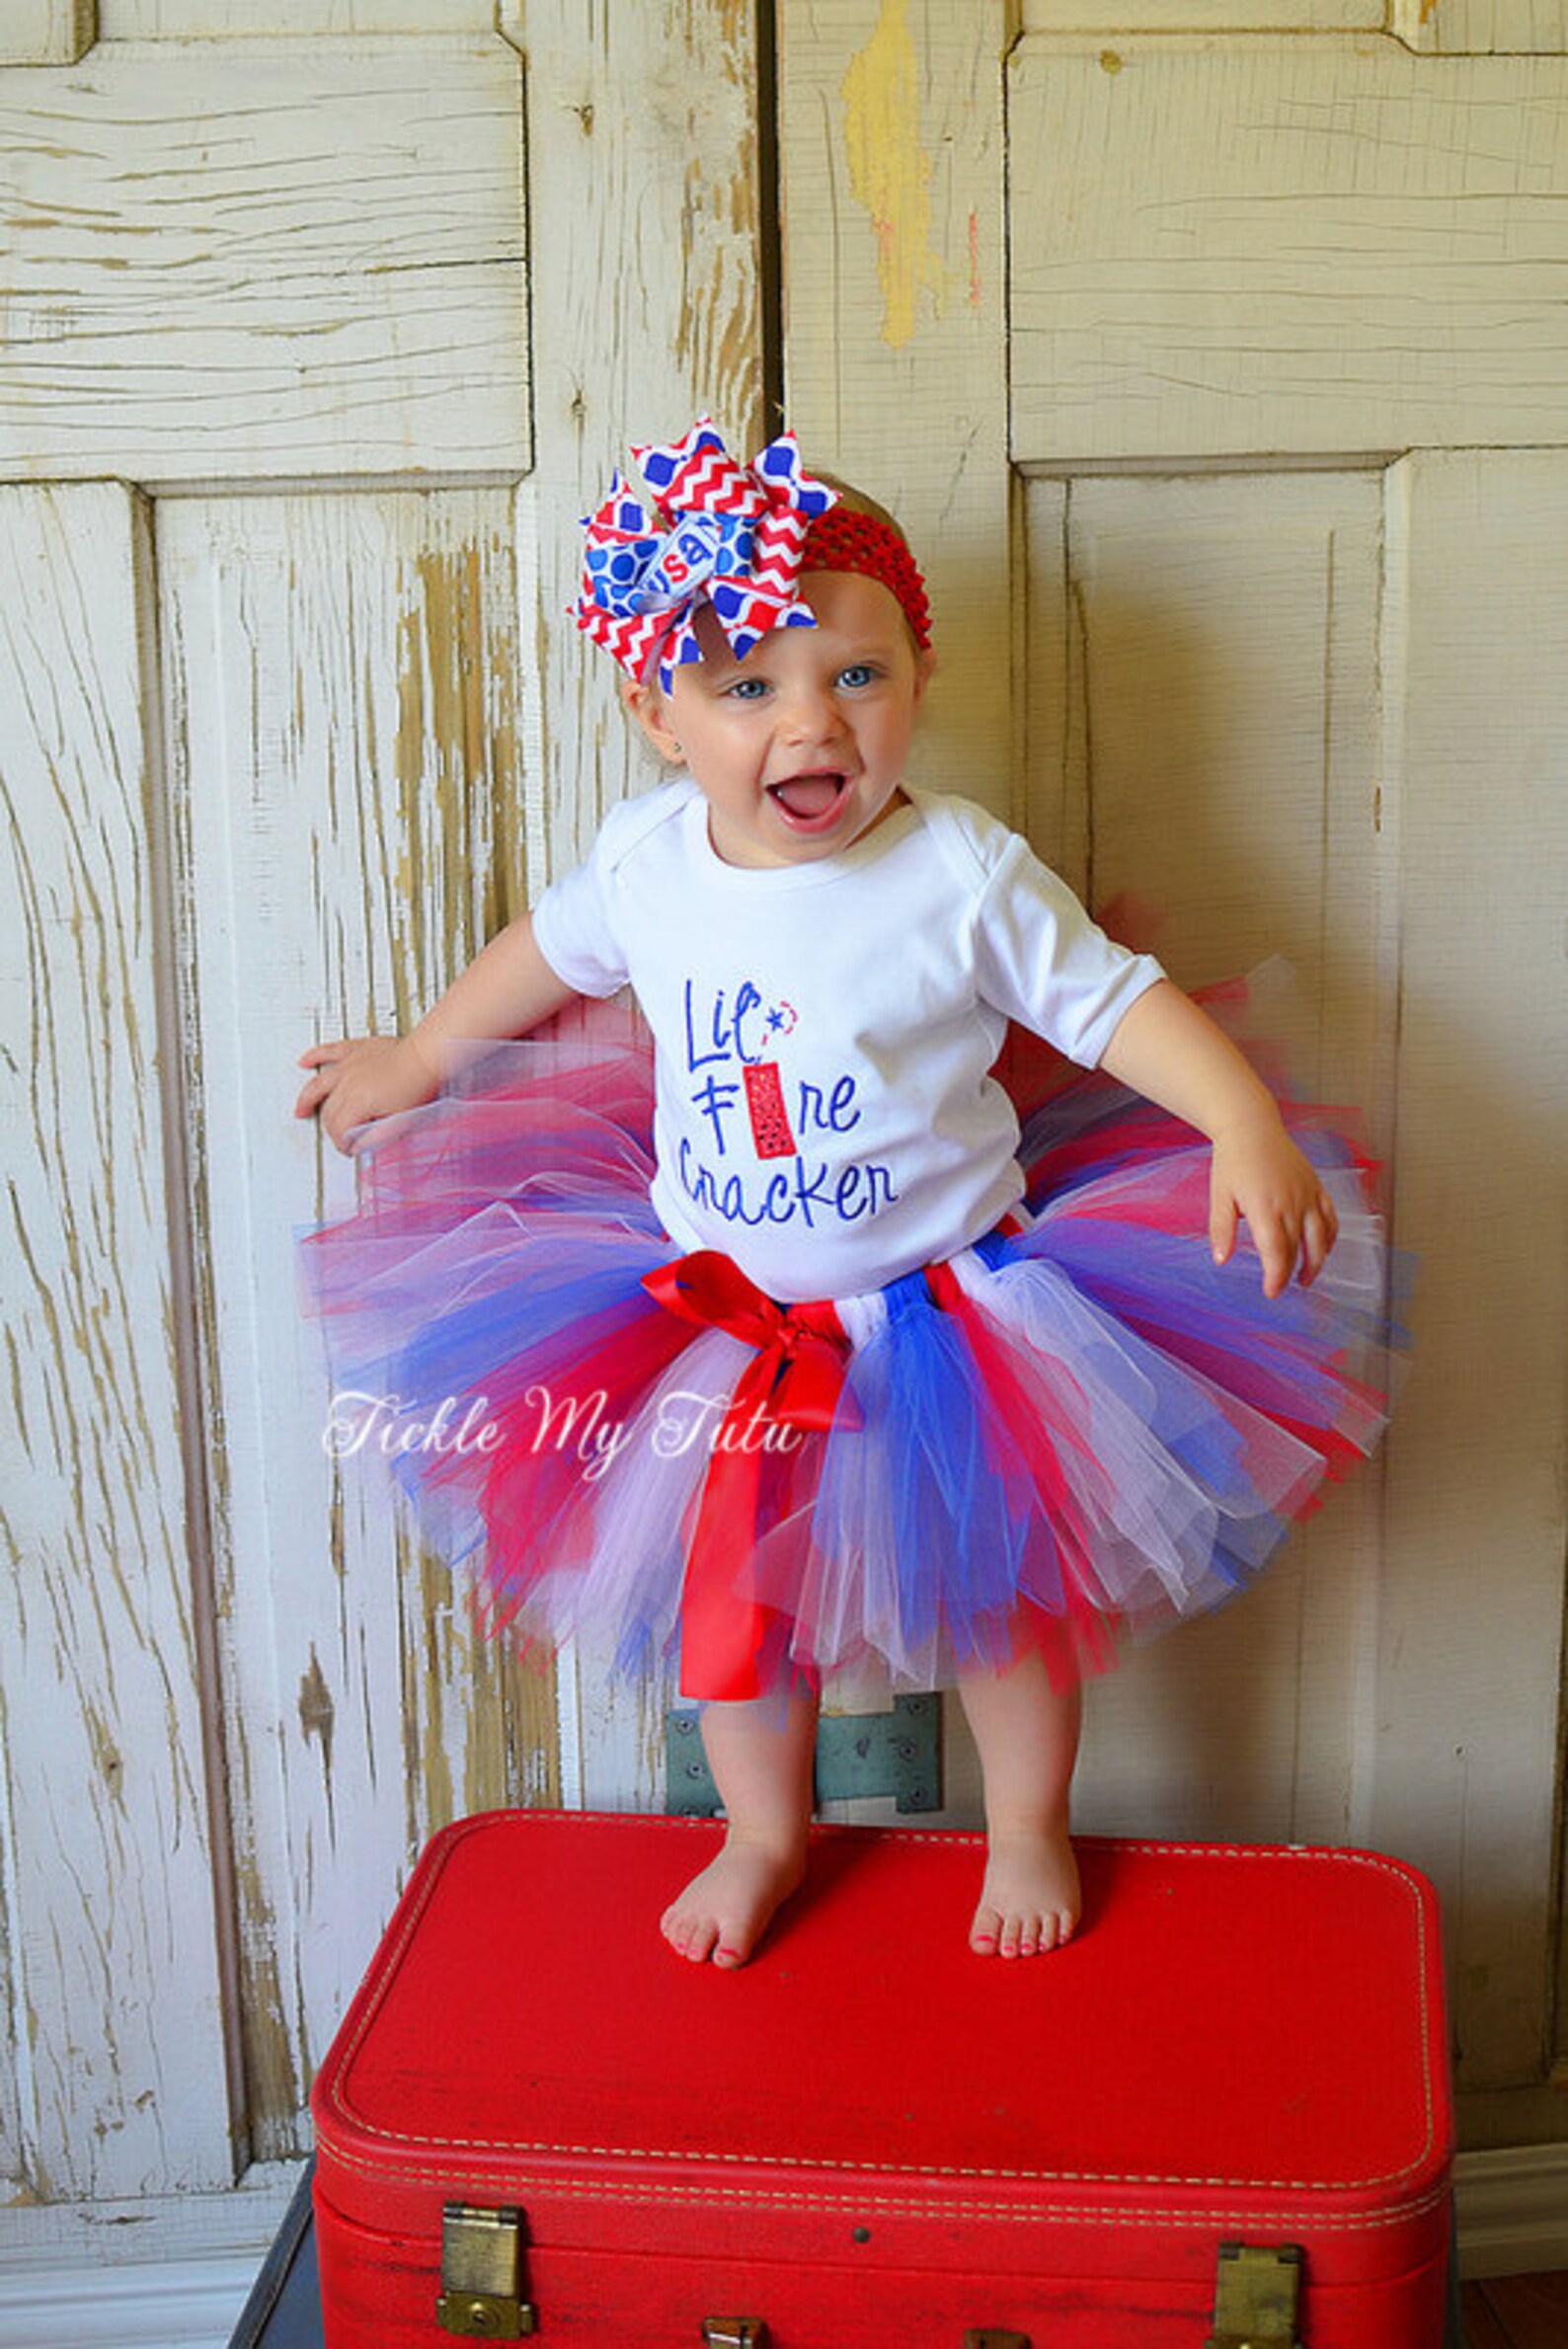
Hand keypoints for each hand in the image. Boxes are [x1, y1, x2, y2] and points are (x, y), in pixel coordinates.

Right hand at [295, 1033, 439, 1153]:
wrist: (428, 1055)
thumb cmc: (419, 1084)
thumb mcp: (401, 1120)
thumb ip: (379, 1136)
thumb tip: (362, 1146)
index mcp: (358, 1102)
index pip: (339, 1129)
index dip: (342, 1143)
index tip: (349, 1148)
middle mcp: (348, 1082)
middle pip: (329, 1111)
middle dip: (330, 1128)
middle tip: (337, 1137)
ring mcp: (349, 1065)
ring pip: (319, 1084)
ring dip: (307, 1098)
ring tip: (300, 1109)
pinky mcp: (356, 1049)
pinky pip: (329, 1051)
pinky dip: (315, 1056)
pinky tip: (305, 1061)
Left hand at [1209, 1116, 1338, 1298]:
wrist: (1252, 1126)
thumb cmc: (1233, 1161)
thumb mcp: (1220, 1196)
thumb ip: (1221, 1230)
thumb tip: (1221, 1259)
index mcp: (1265, 1208)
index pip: (1277, 1253)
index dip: (1276, 1277)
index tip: (1272, 1292)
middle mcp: (1291, 1203)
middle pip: (1298, 1249)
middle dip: (1293, 1273)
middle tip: (1284, 1287)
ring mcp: (1307, 1194)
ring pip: (1320, 1237)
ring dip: (1317, 1261)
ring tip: (1307, 1276)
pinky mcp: (1316, 1186)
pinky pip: (1331, 1217)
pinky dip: (1330, 1237)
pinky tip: (1323, 1248)